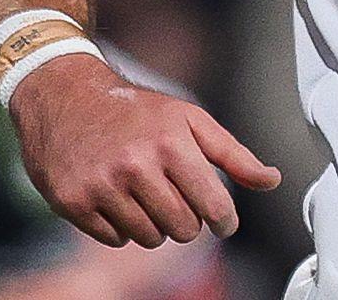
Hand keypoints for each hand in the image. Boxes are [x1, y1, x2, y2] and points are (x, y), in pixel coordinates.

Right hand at [8, 53, 281, 247]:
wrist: (65, 99)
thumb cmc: (136, 110)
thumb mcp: (189, 119)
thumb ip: (233, 154)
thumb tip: (272, 180)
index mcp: (170, 143)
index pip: (213, 206)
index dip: (224, 221)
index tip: (223, 222)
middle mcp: (135, 165)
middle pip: (183, 228)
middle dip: (187, 220)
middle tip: (177, 197)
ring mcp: (101, 186)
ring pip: (149, 238)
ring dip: (154, 224)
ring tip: (144, 194)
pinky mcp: (73, 203)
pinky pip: (115, 240)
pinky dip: (122, 227)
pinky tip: (117, 198)